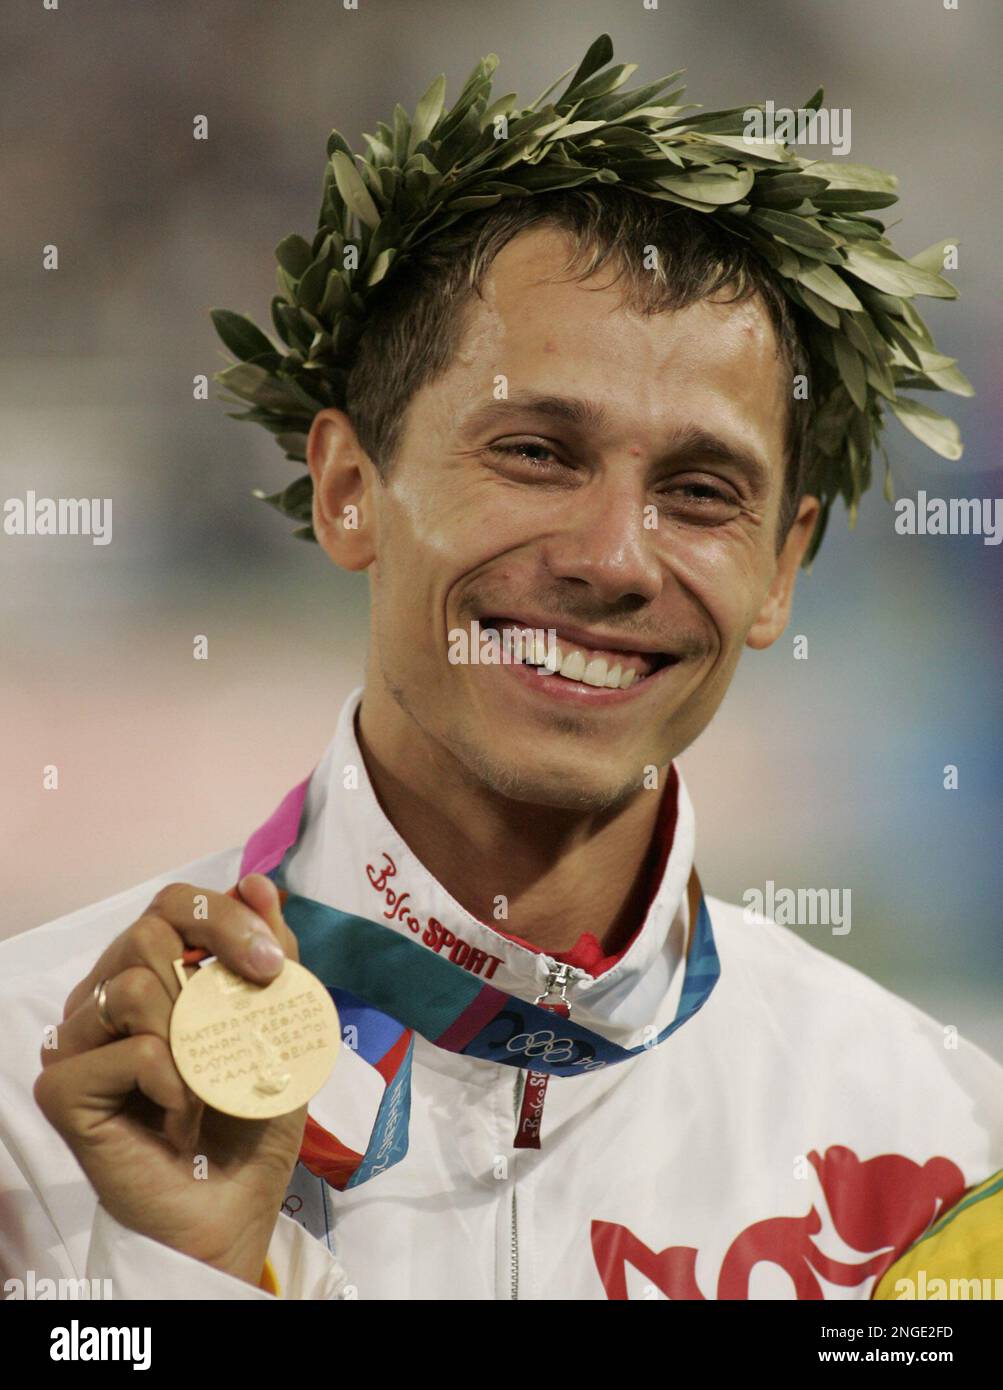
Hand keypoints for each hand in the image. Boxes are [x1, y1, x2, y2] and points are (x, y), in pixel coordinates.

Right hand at [34, 874, 305, 1286]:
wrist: (233, 1207)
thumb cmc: (250, 1120)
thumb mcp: (280, 1026)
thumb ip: (272, 953)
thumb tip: (255, 882)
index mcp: (153, 974)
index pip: (172, 904)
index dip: (223, 918)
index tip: (272, 967)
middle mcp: (106, 998)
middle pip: (147, 930)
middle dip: (212, 970)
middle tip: (242, 1029)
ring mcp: (79, 1043)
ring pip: (131, 985)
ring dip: (192, 1037)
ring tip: (203, 1087)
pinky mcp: (63, 1090)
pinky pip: (130, 1051)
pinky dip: (172, 1082)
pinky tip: (178, 1117)